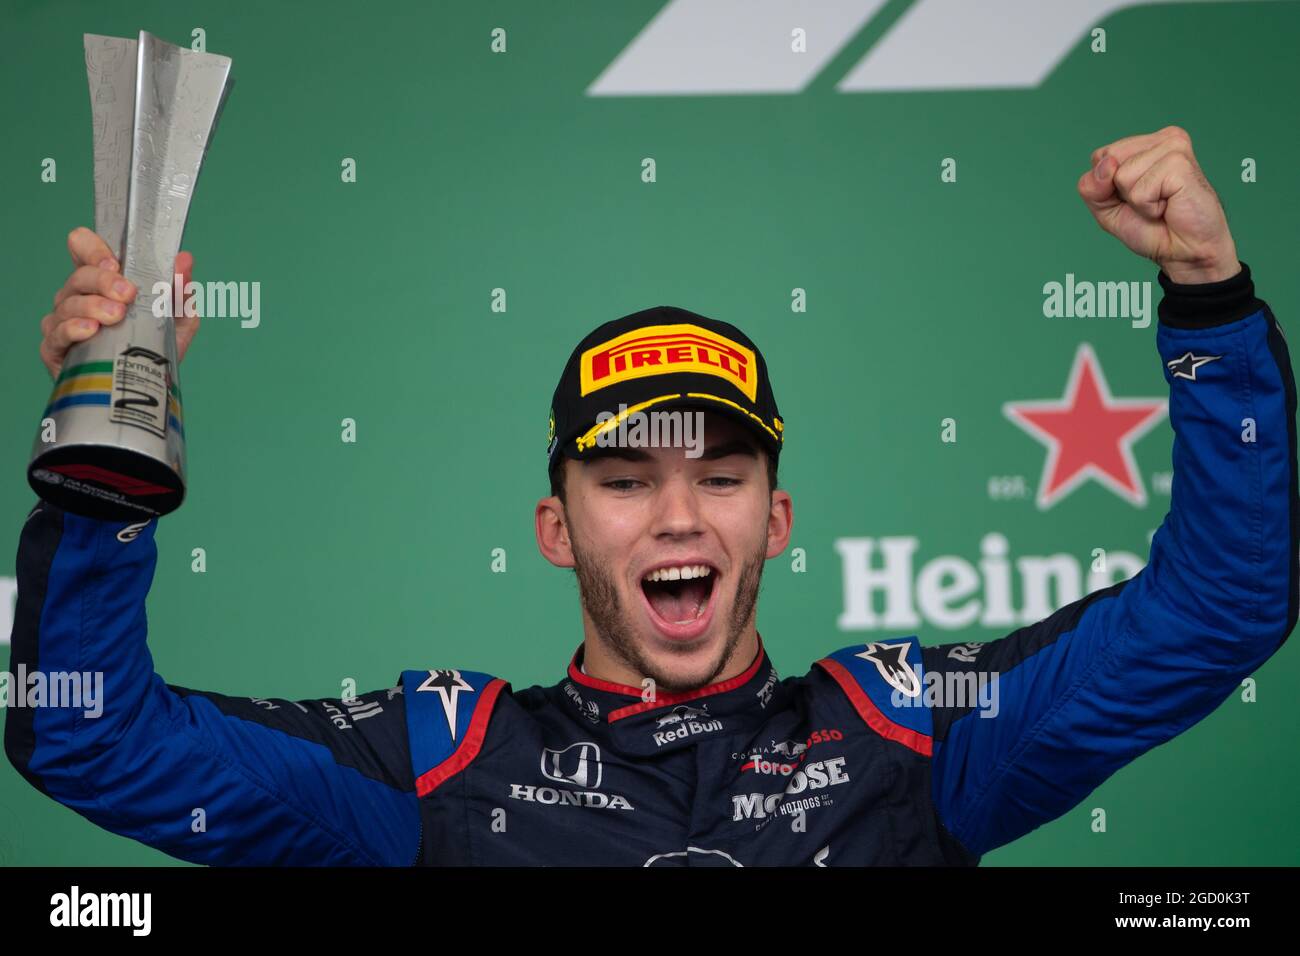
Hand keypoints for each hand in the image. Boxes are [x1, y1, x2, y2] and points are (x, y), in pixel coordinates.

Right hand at [40, 227, 197, 378]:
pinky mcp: (56, 348)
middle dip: (102, 281)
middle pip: (79, 276)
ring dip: (92, 306)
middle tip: (126, 294)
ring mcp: (64, 320)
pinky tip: (90, 330)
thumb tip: (185, 260)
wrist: (147, 388)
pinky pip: (56, 333)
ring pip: (68, 303)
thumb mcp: (177, 318)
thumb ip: (180, 290)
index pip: (83, 248)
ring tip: (116, 316)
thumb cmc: (155, 347)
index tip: (114, 264)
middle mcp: (79, 296)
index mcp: (102, 282)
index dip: (93, 249)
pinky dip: (73, 328)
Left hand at [1078, 126, 1238, 283]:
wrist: (1184, 251)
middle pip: (1108, 160)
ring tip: (1161, 204)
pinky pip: (1140, 190)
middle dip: (1119, 191)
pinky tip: (1169, 206)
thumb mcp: (1106, 209)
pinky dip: (1148, 207)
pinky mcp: (1181, 164)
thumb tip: (1106, 165)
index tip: (1133, 198)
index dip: (1105, 187)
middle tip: (1149, 202)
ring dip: (1137, 200)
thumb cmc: (1151, 227)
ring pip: (1122, 175)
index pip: (1100, 157)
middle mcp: (1162, 139)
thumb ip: (1092, 187)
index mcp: (1145, 143)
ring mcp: (1174, 147)